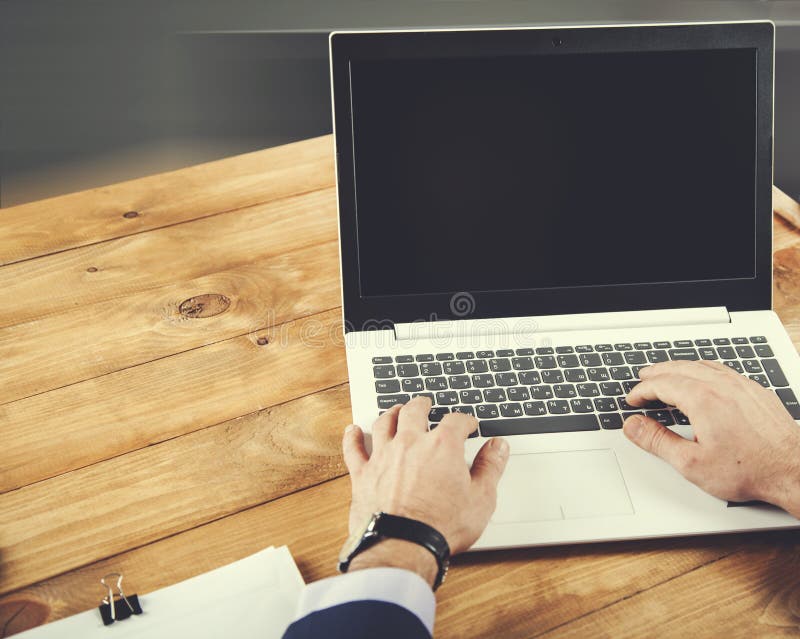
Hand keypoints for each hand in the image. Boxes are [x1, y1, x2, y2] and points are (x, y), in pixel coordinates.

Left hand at [342, 396, 509, 585]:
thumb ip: (490, 468)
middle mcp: (410, 443)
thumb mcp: (481, 498)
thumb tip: (499, 447)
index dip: (465, 420)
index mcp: (442, 446)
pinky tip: (352, 430)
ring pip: (384, 423)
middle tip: (426, 403)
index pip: (456, 421)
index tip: (468, 424)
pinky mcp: (362, 474)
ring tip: (395, 410)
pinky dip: (352, 437)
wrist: (402, 545)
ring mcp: (383, 456)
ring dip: (391, 412)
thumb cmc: (440, 526)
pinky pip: (354, 449)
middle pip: (414, 411)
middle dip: (423, 405)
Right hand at [622, 360, 799, 515]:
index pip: (662, 384)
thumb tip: (634, 426)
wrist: (792, 471)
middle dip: (657, 372)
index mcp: (702, 400)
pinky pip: (723, 370)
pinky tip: (703, 377)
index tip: (634, 398)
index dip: (642, 390)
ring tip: (667, 373)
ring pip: (702, 365)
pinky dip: (703, 369)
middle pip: (680, 368)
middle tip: (643, 378)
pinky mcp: (756, 391)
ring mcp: (741, 386)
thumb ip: (657, 441)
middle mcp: (722, 386)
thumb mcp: (691, 463)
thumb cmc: (750, 470)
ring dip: (679, 367)